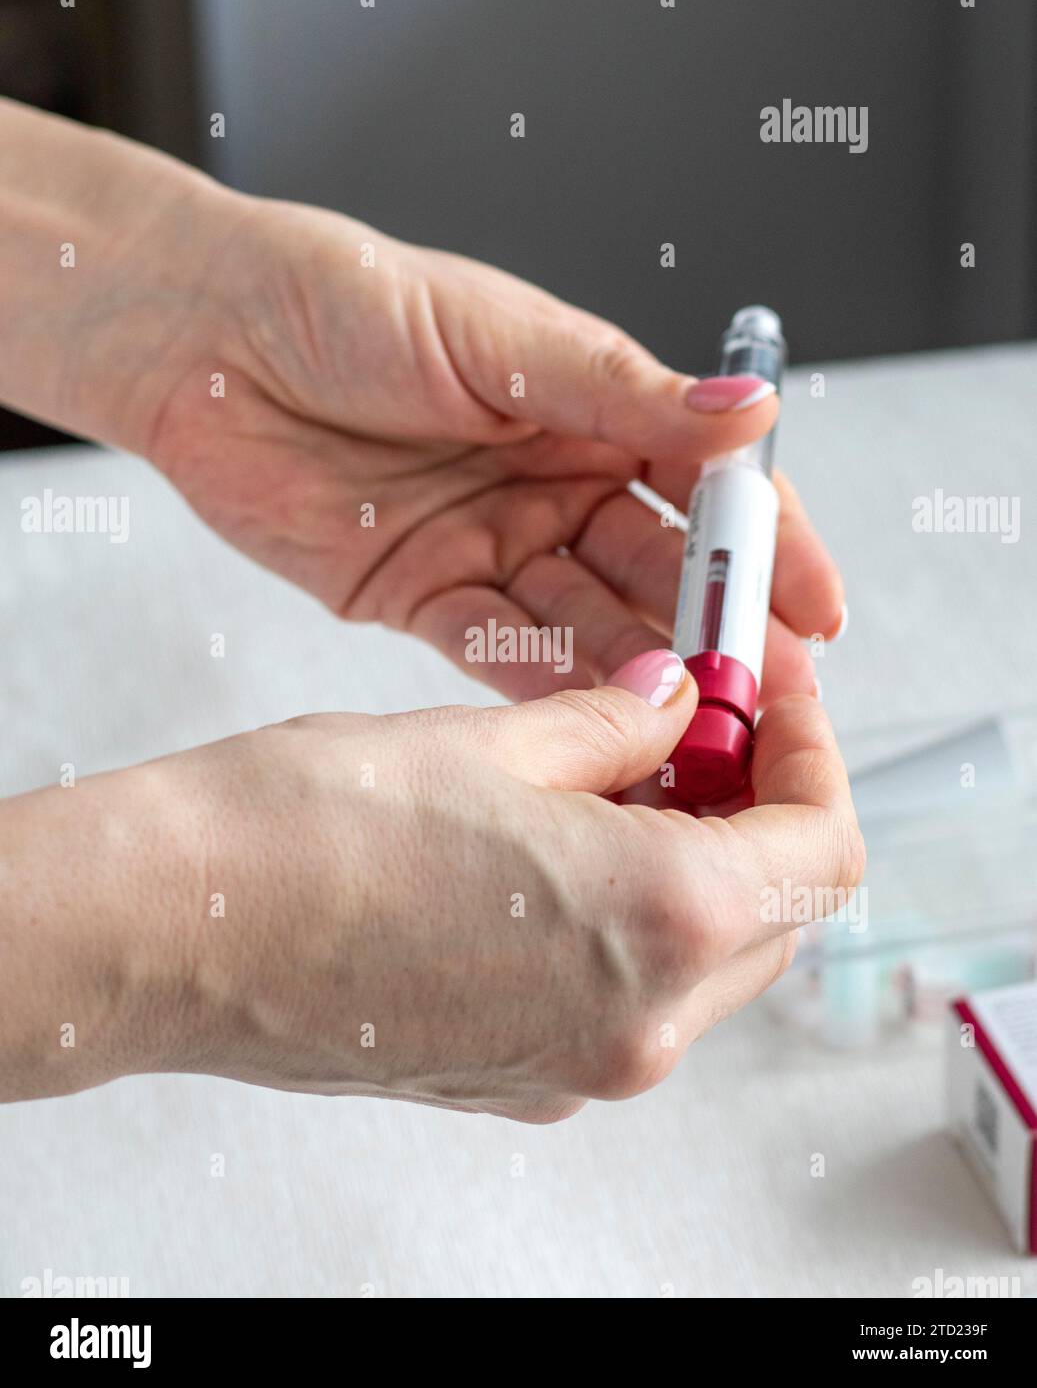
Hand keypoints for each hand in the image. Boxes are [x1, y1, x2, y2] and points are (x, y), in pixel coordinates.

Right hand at [6, 651, 861, 1115]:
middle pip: (778, 909)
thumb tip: (674, 704)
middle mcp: (638, 1019)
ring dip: (698, 860)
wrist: (173, 928)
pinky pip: (628, 992)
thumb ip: (615, 722)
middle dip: (759, 805)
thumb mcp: (492, 737)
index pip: (823, 846)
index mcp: (661, 923)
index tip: (774, 695)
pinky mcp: (522, 1074)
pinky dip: (634, 915)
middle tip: (704, 722)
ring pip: (707, 956)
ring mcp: (580, 1062)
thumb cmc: (307, 832)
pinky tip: (567, 843)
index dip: (812, 753)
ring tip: (622, 772)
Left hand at [150, 195, 842, 698]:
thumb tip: (748, 412)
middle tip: (769, 691)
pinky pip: (499, 651)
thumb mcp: (500, 338)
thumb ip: (623, 394)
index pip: (704, 486)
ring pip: (587, 621)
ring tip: (697, 724)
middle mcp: (551, 482)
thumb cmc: (348, 300)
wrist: (207, 341)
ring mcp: (493, 544)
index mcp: (587, 406)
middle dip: (717, 629)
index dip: (767, 548)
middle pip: (656, 569)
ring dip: (643, 671)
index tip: (820, 605)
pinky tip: (601, 722)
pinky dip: (549, 688)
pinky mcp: (426, 595)